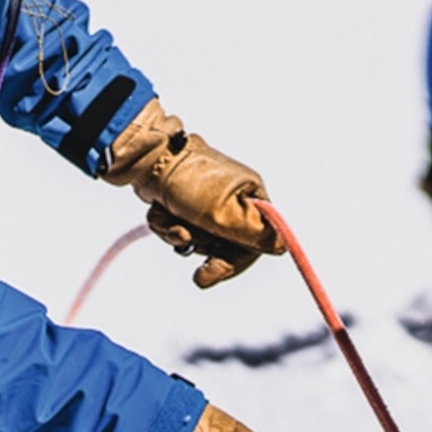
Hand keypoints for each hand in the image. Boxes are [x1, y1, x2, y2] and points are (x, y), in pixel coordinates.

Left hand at [101, 99, 283, 287]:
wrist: (149, 159)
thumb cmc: (191, 182)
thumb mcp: (226, 214)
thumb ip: (256, 235)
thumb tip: (282, 247)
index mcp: (251, 197)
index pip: (257, 241)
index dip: (234, 262)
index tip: (210, 273)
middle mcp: (232, 199)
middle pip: (225, 244)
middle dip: (200, 244)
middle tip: (184, 238)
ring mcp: (207, 201)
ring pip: (198, 238)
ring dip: (180, 234)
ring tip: (172, 218)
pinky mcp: (183, 202)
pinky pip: (178, 228)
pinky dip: (167, 225)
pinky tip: (161, 211)